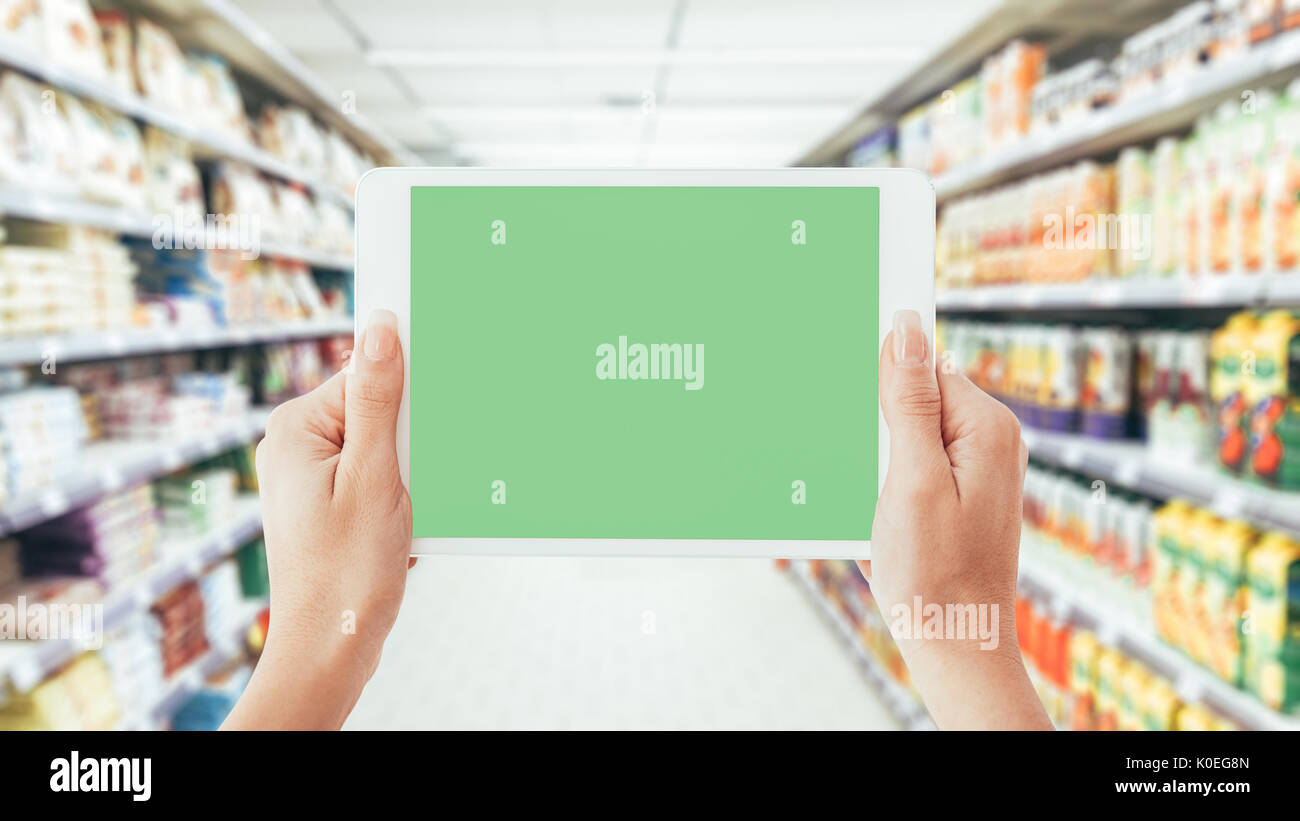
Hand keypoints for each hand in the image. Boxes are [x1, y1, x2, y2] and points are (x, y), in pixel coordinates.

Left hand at [223, 309, 411, 729]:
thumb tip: (379, 329)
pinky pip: (377, 480)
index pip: (365, 375)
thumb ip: (378, 399)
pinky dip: (398, 500)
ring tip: (396, 519)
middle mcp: (295, 448)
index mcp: (296, 428)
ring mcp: (309, 479)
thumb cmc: (346, 572)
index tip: (418, 435)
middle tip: (405, 487)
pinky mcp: (327, 506)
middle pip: (376, 411)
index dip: (404, 401)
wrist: (332, 648)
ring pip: (382, 449)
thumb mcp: (374, 475)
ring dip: (406, 478)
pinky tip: (395, 532)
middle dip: (406, 446)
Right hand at [859, 310, 1050, 729]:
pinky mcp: (960, 493)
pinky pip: (912, 464)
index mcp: (988, 427)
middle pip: (915, 397)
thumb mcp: (912, 479)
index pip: (923, 365)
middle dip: (878, 428)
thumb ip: (908, 401)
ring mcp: (978, 468)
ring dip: (879, 461)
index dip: (881, 382)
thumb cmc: (935, 574)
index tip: (862, 421)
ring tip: (881, 507)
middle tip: (872, 479)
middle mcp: (991, 441)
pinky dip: (887, 483)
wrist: (954, 645)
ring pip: (907, 434)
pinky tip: (884, 518)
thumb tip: (906, 328)